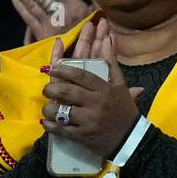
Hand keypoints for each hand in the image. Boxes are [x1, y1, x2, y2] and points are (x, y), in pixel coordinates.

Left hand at [8, 0, 91, 40]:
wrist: (85, 62)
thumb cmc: (93, 38)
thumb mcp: (96, 20)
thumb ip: (91, 8)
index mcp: (77, 7)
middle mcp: (63, 13)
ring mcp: (52, 24)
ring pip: (33, 4)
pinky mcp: (43, 35)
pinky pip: (30, 18)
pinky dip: (21, 8)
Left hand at [41, 17, 142, 159]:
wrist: (130, 139)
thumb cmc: (124, 110)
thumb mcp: (120, 85)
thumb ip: (112, 62)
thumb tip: (108, 38)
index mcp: (105, 90)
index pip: (80, 76)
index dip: (63, 70)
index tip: (50, 68)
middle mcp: (96, 104)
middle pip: (67, 91)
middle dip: (51, 89)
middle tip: (46, 89)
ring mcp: (88, 121)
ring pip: (60, 111)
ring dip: (49, 108)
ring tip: (48, 107)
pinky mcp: (82, 136)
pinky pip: (60, 129)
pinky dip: (50, 125)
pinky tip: (47, 122)